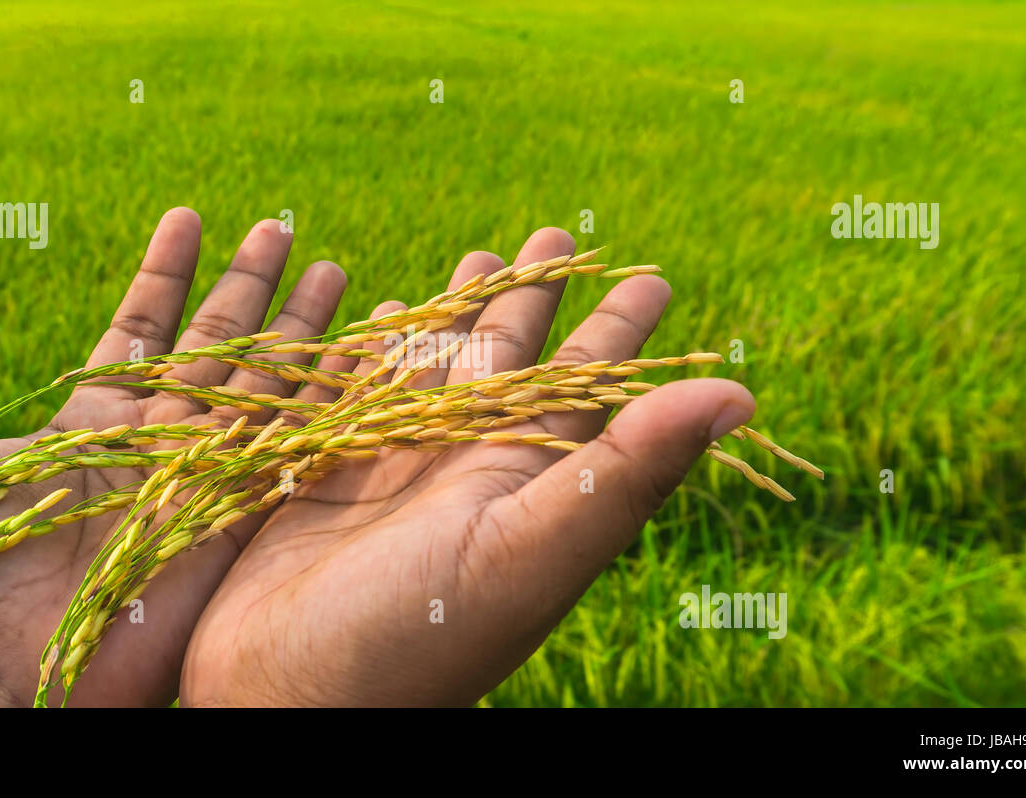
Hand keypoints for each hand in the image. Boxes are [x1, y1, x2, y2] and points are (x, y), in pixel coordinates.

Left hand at [0, 208, 346, 705]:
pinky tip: (353, 352)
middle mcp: (160, 441)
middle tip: (281, 227)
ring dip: (298, 327)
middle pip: (219, 347)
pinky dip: (324, 398)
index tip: (187, 218)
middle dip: (250, 285)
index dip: (165, 274)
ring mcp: (205, 475)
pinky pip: (290, 444)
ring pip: (265, 384)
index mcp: (97, 424)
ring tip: (333, 270)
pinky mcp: (238, 514)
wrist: (4, 667)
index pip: (142, 330)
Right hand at [180, 227, 754, 706]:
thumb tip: (740, 394)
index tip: (652, 276)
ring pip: (437, 370)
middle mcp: (465, 472)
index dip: (619, 332)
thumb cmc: (412, 642)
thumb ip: (625, 475)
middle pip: (513, 364)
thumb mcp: (528, 554)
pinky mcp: (323, 474)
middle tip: (555, 236)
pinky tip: (388, 314)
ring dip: (459, 316)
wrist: (284, 701)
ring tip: (478, 257)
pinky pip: (358, 392)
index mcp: (523, 485)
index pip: (587, 387)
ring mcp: (392, 471)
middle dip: (534, 300)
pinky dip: (374, 350)